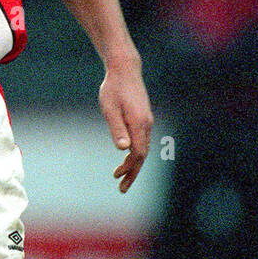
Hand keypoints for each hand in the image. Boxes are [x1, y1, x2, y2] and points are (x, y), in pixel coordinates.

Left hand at [98, 55, 152, 193]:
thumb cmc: (113, 88)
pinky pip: (142, 141)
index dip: (128, 168)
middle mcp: (146, 124)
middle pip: (142, 155)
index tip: (117, 178)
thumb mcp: (110, 109)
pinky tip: (127, 159)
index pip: (137, 154)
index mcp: (139, 124)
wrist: (125, 70)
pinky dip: (136, 153)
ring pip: (143, 149)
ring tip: (122, 177)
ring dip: (134, 165)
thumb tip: (123, 149)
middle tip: (122, 188)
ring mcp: (146, 121)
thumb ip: (117, 129)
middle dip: (133, 172)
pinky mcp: (143, 118)